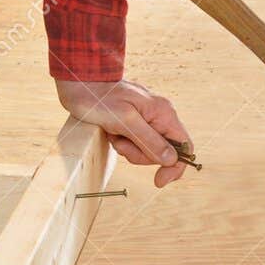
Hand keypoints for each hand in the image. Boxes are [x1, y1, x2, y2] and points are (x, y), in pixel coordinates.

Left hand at [55, 77, 194, 187]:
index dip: (176, 166)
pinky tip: (111, 132)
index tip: (159, 181)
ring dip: (128, 148)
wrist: (80, 83)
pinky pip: (134, 143)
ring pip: (147, 150)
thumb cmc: (101, 98)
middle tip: (121, 142)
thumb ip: (150, 140)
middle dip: (140, 153)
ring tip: (114, 133)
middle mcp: (159, 116)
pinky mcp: (133, 123)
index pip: (184, 146)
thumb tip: (172, 159)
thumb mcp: (126, 121)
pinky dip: (122, 143)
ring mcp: (146, 119)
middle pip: (163, 152)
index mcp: (164, 113)